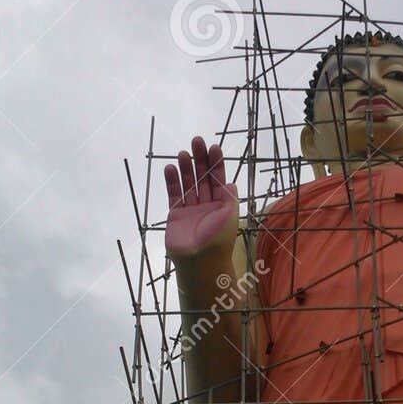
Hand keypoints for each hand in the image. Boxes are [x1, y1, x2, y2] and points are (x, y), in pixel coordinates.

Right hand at [164, 136, 238, 259]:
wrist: (199, 262)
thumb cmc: (218, 240)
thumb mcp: (230, 215)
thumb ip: (230, 197)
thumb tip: (231, 182)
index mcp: (222, 205)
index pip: (219, 179)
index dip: (216, 163)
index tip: (213, 147)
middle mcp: (207, 205)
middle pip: (203, 177)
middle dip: (200, 160)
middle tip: (196, 141)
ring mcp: (191, 209)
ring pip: (188, 184)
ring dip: (186, 168)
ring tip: (183, 153)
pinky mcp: (176, 214)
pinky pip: (174, 194)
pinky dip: (172, 181)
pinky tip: (171, 167)